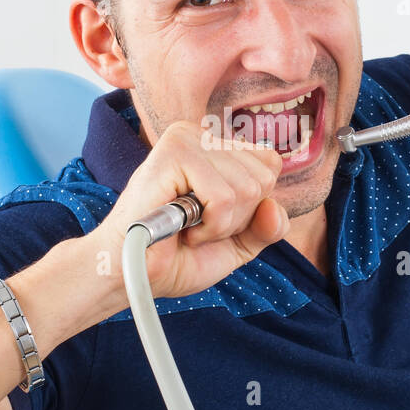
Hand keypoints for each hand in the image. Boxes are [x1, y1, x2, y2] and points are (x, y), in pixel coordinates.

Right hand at [93, 120, 289, 298]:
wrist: (136, 274)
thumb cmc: (177, 255)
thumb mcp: (238, 243)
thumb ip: (267, 226)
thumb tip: (274, 206)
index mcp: (216, 146)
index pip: (270, 166)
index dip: (251, 207)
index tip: (213, 219)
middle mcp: (202, 134)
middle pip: (263, 178)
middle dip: (237, 218)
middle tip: (197, 225)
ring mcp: (187, 139)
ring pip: (248, 188)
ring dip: (220, 224)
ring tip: (187, 226)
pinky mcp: (173, 153)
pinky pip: (224, 197)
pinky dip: (209, 225)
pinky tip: (180, 225)